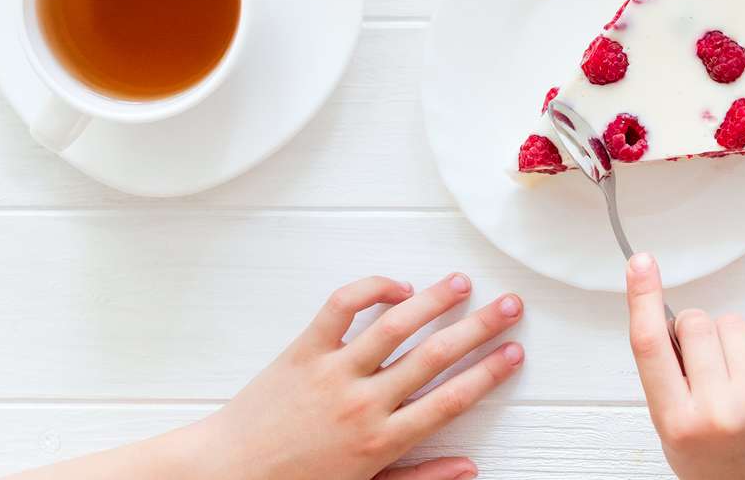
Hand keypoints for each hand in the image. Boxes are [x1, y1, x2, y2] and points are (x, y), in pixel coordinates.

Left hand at [184, 272, 523, 479]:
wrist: (229, 474)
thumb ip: (421, 478)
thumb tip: (470, 469)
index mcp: (380, 442)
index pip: (451, 399)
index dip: (489, 373)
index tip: (515, 353)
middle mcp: (362, 403)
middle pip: (435, 355)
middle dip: (479, 328)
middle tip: (510, 306)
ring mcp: (333, 372)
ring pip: (395, 324)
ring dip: (434, 300)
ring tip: (462, 284)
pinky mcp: (304, 350)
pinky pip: (341, 306)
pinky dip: (371, 289)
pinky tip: (397, 286)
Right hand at [626, 254, 744, 479]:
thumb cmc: (717, 461)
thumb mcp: (671, 428)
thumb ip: (664, 374)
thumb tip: (659, 305)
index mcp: (678, 422)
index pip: (650, 345)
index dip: (642, 298)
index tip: (641, 265)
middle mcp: (719, 412)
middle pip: (696, 322)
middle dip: (695, 335)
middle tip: (705, 370)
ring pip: (731, 322)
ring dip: (729, 342)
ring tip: (736, 381)